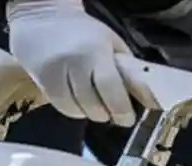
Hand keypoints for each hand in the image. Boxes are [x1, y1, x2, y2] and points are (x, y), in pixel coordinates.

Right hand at [5, 0, 156, 125]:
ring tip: (97, 106)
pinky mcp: (41, 79)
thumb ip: (129, 70)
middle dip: (108, 115)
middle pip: (93, 104)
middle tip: (114, 114)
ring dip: (91, 114)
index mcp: (96, 51)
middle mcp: (73, 61)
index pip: (110, 87)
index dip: (121, 109)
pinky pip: (61, 106)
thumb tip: (150, 99)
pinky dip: (74, 110)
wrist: (42, 20)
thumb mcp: (113, 45)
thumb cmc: (86, 34)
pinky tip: (80, 102)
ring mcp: (55, 70)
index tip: (128, 119)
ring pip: (76, 108)